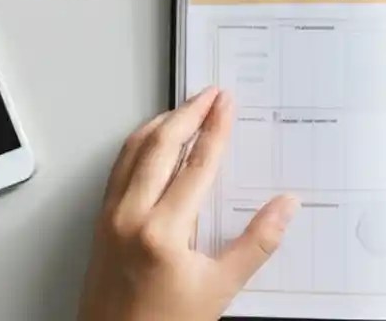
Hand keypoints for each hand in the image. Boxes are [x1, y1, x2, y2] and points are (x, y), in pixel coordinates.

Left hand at [78, 88, 297, 320]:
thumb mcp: (220, 289)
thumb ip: (257, 243)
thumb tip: (284, 207)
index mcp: (163, 231)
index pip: (197, 164)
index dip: (216, 128)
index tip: (226, 104)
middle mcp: (130, 217)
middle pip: (160, 146)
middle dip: (187, 113)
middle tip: (209, 95)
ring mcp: (110, 219)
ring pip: (132, 152)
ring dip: (159, 124)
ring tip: (182, 109)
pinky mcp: (100, 225)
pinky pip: (118, 170)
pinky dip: (137, 146)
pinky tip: (149, 143)